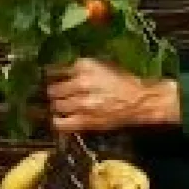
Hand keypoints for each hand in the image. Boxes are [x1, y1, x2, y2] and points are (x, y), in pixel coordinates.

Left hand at [45, 58, 178, 134]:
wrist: (139, 100)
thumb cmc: (121, 81)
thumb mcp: (101, 65)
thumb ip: (80, 68)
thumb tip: (60, 71)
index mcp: (84, 66)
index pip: (55, 70)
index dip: (50, 76)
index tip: (49, 79)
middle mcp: (81, 83)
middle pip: (52, 90)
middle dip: (53, 93)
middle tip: (55, 95)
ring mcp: (82, 103)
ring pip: (56, 106)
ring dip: (56, 106)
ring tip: (60, 106)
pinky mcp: (85, 120)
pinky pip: (61, 123)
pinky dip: (57, 121)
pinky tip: (59, 118)